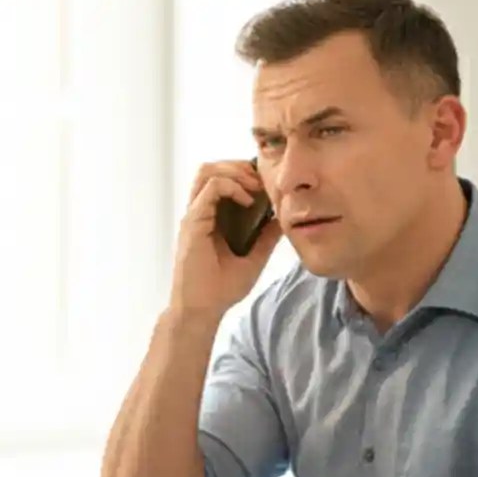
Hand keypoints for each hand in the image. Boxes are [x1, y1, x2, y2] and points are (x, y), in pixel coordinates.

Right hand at [168, 160, 282, 319]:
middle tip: (262, 181)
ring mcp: (194, 215)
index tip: (267, 184)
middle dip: (240, 166)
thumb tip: (284, 219)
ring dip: (235, 172)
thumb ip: (266, 238)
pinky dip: (232, 186)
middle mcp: (199, 212)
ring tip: (255, 187)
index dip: (244, 173)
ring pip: (208, 170)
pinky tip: (249, 201)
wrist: (202, 310)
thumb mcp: (254, 258)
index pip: (221, 178)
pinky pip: (211, 188)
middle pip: (213, 167)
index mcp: (210, 217)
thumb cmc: (221, 289)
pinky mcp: (193, 222)